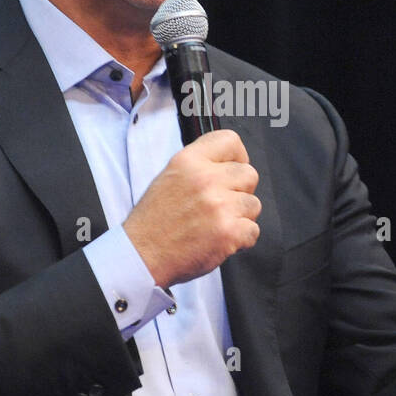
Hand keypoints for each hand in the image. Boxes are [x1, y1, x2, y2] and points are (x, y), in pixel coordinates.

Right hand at [123, 129, 260, 287]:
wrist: (142, 255)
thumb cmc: (154, 221)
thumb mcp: (169, 177)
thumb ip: (200, 166)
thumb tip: (228, 165)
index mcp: (189, 161)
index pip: (230, 141)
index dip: (238, 156)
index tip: (234, 168)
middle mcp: (205, 179)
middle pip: (249, 174)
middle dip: (241, 191)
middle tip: (223, 204)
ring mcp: (219, 206)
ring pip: (254, 204)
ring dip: (241, 217)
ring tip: (217, 224)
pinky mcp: (228, 232)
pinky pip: (253, 230)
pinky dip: (241, 239)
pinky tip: (221, 239)